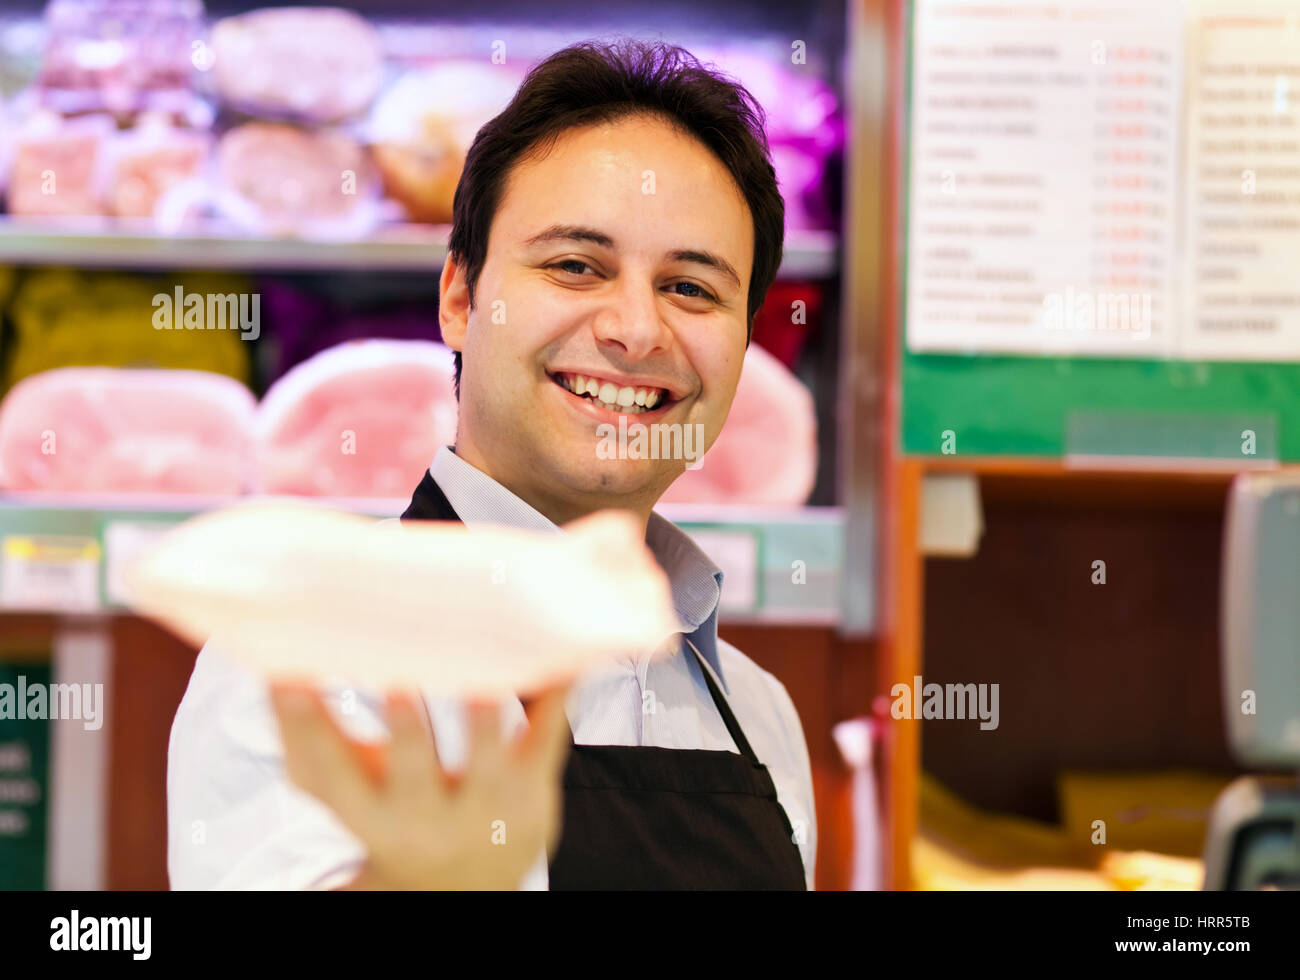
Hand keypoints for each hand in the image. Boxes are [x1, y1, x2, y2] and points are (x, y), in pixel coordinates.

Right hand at [268, 683, 570, 889]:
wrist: (466, 884)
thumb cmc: (390, 816)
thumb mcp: (344, 791)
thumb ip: (305, 737)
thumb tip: (269, 665)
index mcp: (369, 812)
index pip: (329, 774)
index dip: (306, 725)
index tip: (288, 675)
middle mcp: (426, 812)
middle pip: (413, 772)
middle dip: (407, 731)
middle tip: (401, 684)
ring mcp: (486, 799)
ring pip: (488, 757)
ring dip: (487, 717)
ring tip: (485, 675)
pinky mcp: (533, 782)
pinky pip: (548, 736)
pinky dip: (556, 695)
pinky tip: (561, 654)